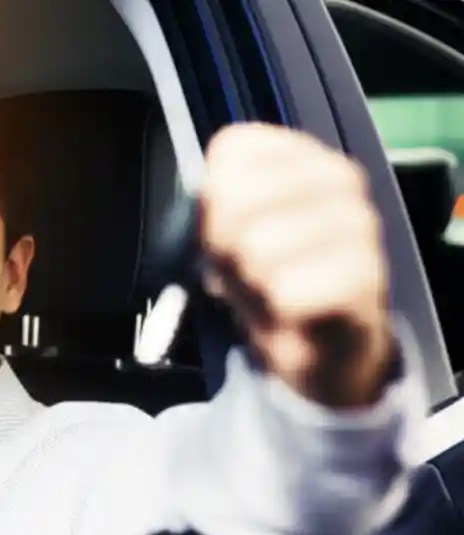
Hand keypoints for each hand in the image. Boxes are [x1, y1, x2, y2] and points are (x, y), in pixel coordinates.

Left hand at [201, 123, 392, 407]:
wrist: (327, 341)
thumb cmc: (274, 276)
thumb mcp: (229, 231)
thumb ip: (216, 200)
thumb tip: (211, 192)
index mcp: (300, 154)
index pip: (232, 151)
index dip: (210, 199)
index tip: (223, 226)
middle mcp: (337, 177)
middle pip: (234, 199)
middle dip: (223, 244)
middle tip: (240, 267)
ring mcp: (357, 225)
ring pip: (257, 247)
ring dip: (247, 282)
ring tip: (266, 290)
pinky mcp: (365, 276)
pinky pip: (286, 292)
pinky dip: (275, 312)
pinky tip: (290, 312)